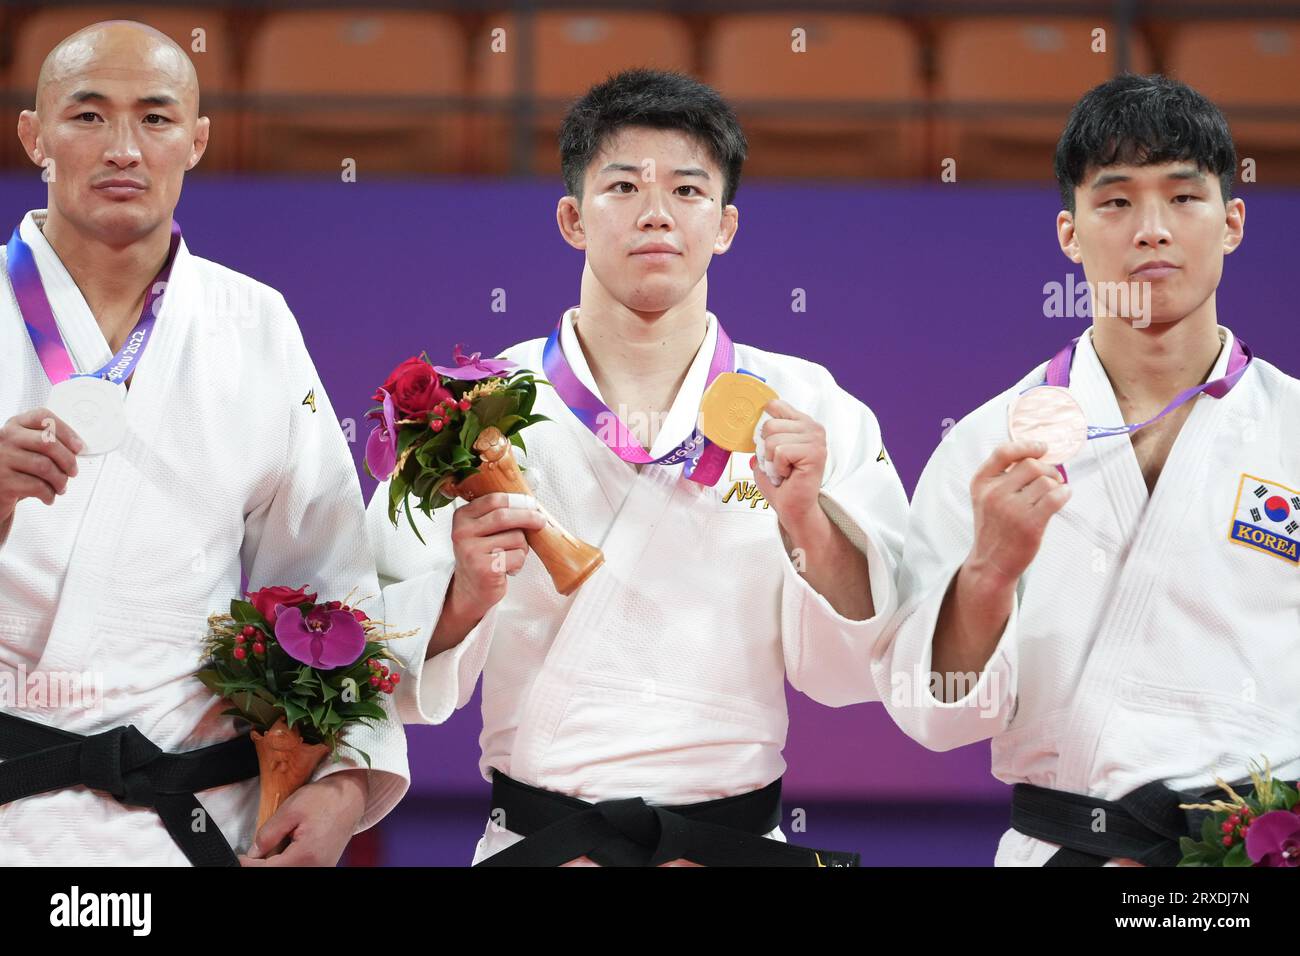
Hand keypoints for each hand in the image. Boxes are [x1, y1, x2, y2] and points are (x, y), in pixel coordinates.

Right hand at [0, 408, 83, 521]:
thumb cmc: (16, 472)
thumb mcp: (29, 452)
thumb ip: (48, 445)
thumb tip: (77, 449)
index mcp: (15, 426)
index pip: (42, 417)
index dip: (66, 431)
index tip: (78, 447)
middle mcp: (5, 438)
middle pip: (47, 442)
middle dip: (67, 460)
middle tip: (73, 472)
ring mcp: (2, 458)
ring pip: (44, 466)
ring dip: (60, 480)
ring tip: (60, 487)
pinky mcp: (3, 481)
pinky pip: (37, 486)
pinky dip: (49, 494)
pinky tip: (48, 496)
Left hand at [238, 770, 368, 866]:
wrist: (351, 795)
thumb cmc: (325, 799)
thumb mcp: (291, 810)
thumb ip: (269, 834)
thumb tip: (254, 852)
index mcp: (305, 856)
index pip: (268, 869)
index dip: (249, 864)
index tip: (239, 857)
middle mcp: (316, 867)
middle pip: (280, 872)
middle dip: (264, 864)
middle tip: (253, 853)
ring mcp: (322, 867)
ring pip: (290, 870)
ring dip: (278, 863)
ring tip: (273, 847)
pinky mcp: (325, 864)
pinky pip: (301, 867)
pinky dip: (290, 861)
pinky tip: (288, 848)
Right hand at [446, 491, 546, 620]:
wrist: (470, 589)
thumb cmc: (483, 556)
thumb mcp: (482, 531)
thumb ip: (498, 515)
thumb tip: (531, 505)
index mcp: (462, 517)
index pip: (494, 500)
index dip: (517, 501)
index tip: (531, 504)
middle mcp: (462, 533)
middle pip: (504, 516)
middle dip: (528, 517)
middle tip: (541, 521)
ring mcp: (472, 551)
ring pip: (515, 537)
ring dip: (522, 547)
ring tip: (511, 556)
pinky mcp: (485, 568)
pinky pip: (517, 556)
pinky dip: (519, 563)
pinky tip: (508, 569)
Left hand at [749, 399, 827, 536]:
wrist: (793, 508)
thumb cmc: (781, 483)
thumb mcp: (765, 455)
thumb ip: (760, 438)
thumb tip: (749, 428)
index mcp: (801, 422)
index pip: (774, 405)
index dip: (763, 426)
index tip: (769, 446)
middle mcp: (812, 427)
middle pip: (769, 424)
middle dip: (766, 449)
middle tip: (778, 464)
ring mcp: (816, 439)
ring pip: (773, 439)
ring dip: (771, 461)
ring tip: (783, 470)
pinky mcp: (815, 453)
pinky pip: (780, 452)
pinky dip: (777, 468)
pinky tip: (788, 475)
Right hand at [965, 439, 1070, 588]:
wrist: (991, 563)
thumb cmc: (995, 528)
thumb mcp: (986, 498)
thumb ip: (1003, 477)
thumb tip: (1038, 457)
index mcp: (981, 484)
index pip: (1003, 452)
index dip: (1026, 445)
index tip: (1042, 448)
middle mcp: (994, 494)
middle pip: (1031, 465)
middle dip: (1048, 470)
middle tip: (1053, 480)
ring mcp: (1011, 509)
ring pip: (1046, 481)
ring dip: (1057, 485)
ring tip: (1054, 495)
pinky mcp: (1029, 524)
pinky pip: (1056, 497)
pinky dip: (1065, 494)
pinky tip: (1063, 497)